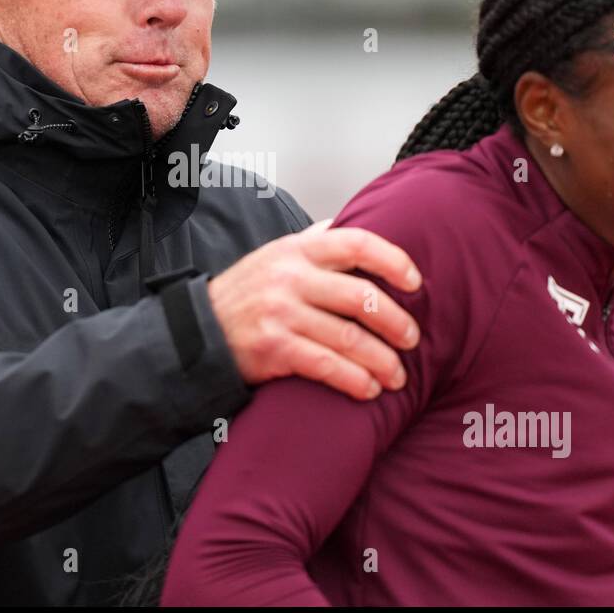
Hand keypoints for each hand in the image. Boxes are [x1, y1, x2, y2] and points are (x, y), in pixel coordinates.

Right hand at [207, 219, 421, 400]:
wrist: (198, 330)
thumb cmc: (246, 294)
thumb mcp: (275, 256)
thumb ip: (313, 242)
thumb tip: (348, 223)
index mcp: (297, 250)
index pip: (356, 244)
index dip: (393, 261)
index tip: (415, 282)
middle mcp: (290, 278)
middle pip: (361, 297)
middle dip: (396, 322)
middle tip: (412, 339)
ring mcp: (281, 313)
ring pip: (349, 337)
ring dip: (382, 361)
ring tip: (396, 375)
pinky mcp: (273, 348)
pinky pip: (326, 365)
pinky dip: (354, 380)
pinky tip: (368, 389)